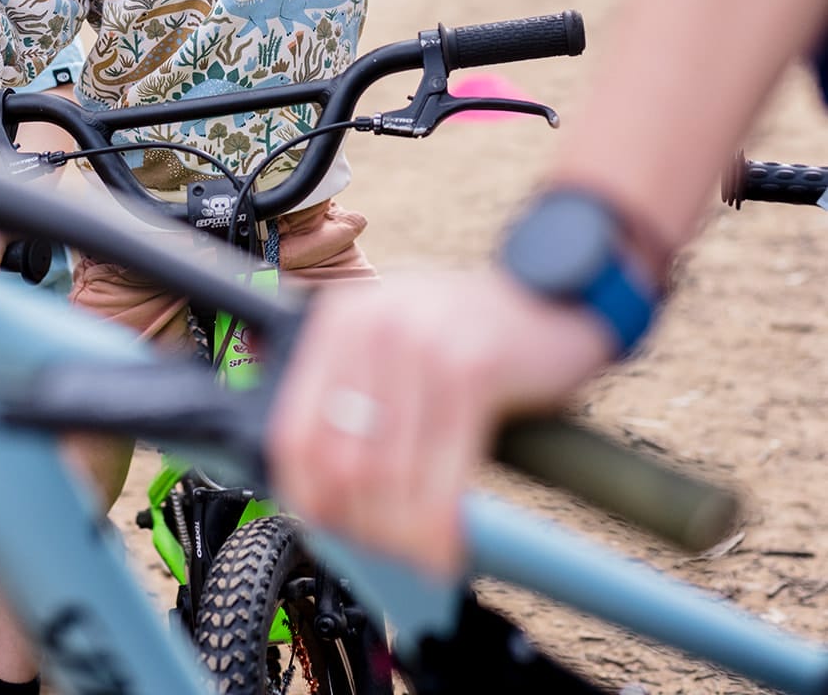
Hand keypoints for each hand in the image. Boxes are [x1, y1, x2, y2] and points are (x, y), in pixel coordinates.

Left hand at [268, 266, 611, 574]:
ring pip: (388, 476)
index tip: (330, 535)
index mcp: (341, 319)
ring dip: (403, 537)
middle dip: (360, 526)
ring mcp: (422, 343)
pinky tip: (448, 548)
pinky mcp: (472, 369)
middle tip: (385, 557)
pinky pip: (444, 473)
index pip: (293, 432)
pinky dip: (441, 527)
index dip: (307, 499)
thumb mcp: (401, 343)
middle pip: (339, 462)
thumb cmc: (479, 334)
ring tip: (419, 560)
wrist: (561, 293)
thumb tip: (330, 502)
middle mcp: (373, 324)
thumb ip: (357, 402)